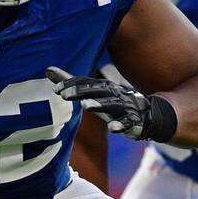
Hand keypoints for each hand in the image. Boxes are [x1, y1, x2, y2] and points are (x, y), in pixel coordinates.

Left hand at [46, 66, 177, 142]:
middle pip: (96, 91)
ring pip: (112, 106)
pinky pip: (128, 123)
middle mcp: (114, 95)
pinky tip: (113, 129)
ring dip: (99, 105)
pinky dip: (121, 125)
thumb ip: (71, 83)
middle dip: (80, 92)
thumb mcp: (94, 92)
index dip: (71, 85)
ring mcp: (125, 108)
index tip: (55, 88)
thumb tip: (47, 70)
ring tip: (86, 106)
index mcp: (104, 87)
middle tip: (63, 95)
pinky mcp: (134, 122)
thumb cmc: (116, 102)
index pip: (86, 83)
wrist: (150, 114)